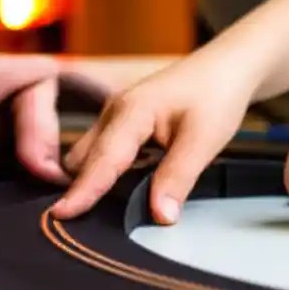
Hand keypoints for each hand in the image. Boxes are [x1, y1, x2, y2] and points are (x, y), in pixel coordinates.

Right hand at [52, 52, 257, 221]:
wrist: (227, 66)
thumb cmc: (217, 94)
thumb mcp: (205, 140)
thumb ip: (178, 178)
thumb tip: (160, 216)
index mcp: (131, 112)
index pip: (102, 160)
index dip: (83, 191)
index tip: (62, 214)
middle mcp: (114, 111)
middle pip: (82, 158)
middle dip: (76, 188)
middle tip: (73, 223)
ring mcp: (114, 114)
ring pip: (87, 154)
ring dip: (89, 179)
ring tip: (92, 210)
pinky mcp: (121, 121)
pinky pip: (100, 150)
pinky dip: (102, 171)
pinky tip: (119, 187)